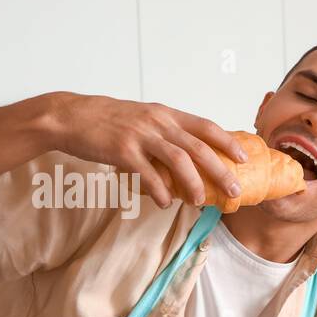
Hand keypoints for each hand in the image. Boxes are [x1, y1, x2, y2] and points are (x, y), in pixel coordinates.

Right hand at [47, 93, 248, 208]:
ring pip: (179, 162)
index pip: (206, 126)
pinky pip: (149, 175)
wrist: (71, 116)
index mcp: (166, 114)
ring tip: (200, 201)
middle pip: (199, 148)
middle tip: (234, 190)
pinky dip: (160, 191)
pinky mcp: (123, 151)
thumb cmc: (109, 121)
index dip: (227, 142)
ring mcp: (141, 136)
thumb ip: (167, 131)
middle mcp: (158, 122)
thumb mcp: (144, 118)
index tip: (244, 157)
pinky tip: (166, 202)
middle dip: (221, 171)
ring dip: (194, 184)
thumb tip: (191, 153)